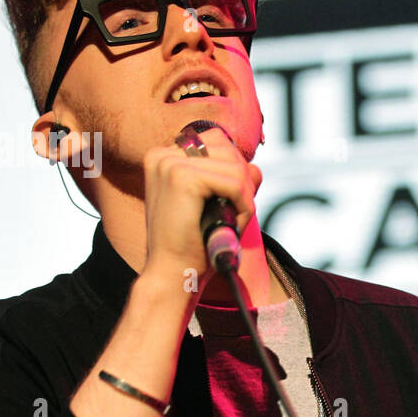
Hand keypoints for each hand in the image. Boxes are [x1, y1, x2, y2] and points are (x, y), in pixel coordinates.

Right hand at [140, 127, 262, 294]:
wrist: (173, 274)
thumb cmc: (193, 244)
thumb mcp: (215, 205)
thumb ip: (234, 182)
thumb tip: (255, 168)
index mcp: (163, 158)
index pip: (217, 142)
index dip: (234, 171)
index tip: (229, 202)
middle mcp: (162, 155)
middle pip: (227, 149)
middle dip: (242, 183)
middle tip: (234, 215)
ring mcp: (169, 164)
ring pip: (235, 166)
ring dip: (245, 198)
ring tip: (231, 223)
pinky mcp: (182, 177)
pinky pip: (235, 182)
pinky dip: (244, 205)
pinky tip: (232, 224)